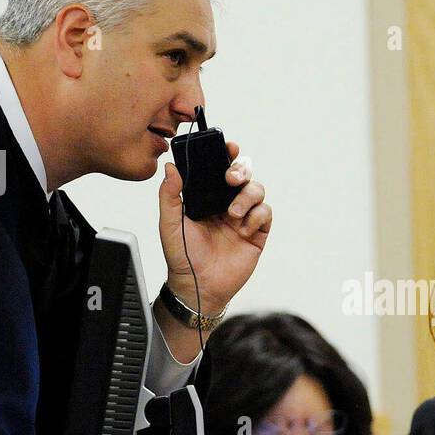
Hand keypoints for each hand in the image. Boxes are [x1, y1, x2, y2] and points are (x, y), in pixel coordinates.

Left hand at [158, 140, 270, 312]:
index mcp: (207, 197)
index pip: (219, 169)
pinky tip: (243, 230)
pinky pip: (265, 213)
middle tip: (231, 178)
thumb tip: (170, 168)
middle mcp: (227, 204)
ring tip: (233, 214)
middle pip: (244, 174)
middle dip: (241, 169)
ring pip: (257, 191)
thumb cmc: (182, 257)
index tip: (228, 147)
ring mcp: (243, 218)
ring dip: (247, 196)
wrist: (198, 287)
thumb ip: (169, 195)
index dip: (226, 155)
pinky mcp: (257, 233)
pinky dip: (256, 216)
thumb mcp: (169, 223)